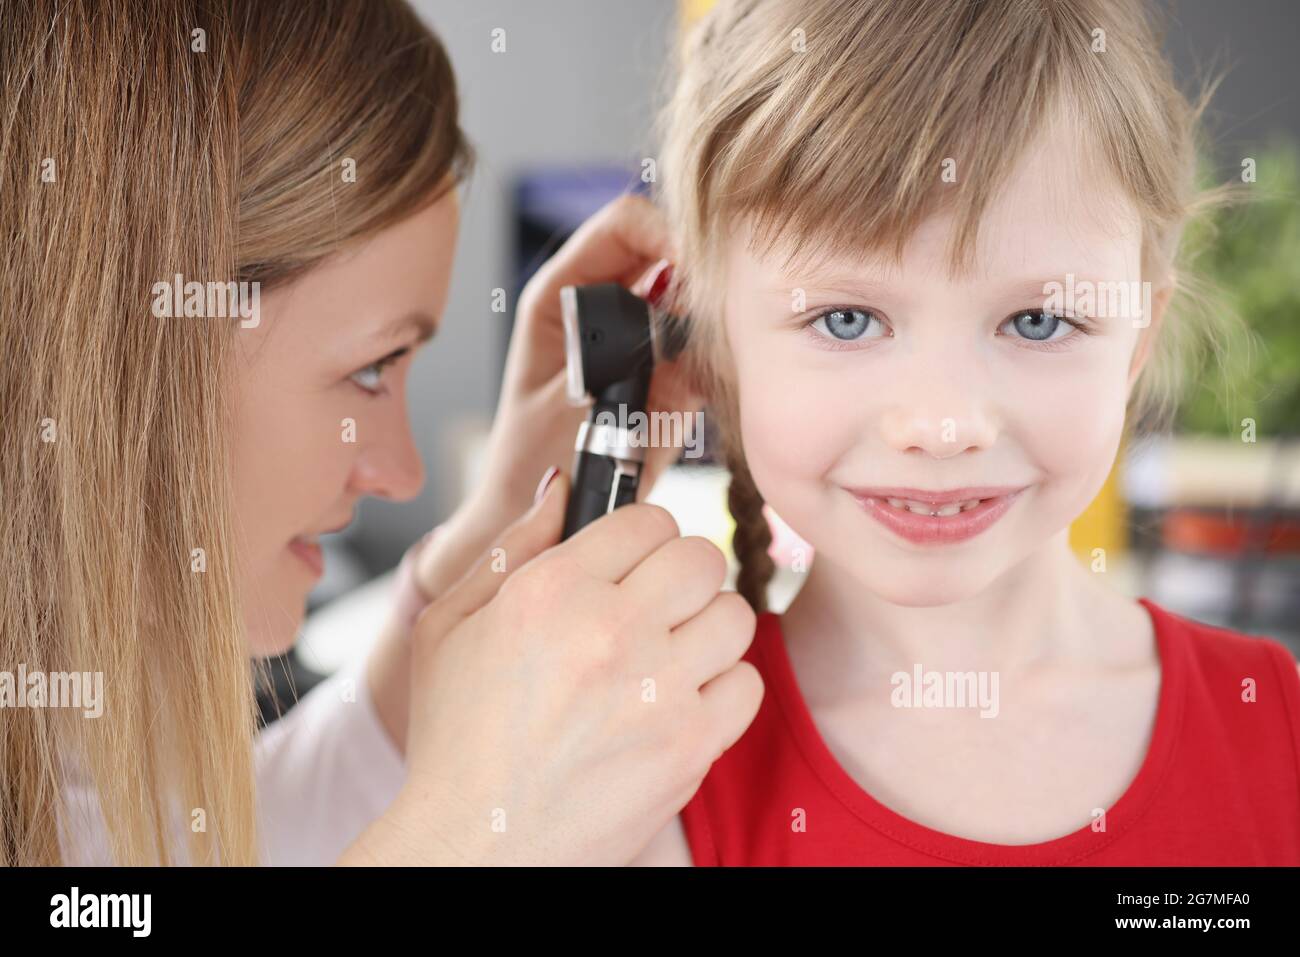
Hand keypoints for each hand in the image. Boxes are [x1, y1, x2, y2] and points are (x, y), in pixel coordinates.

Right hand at [346, 472, 762, 865]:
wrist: (476, 846)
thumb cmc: (457, 738)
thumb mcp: (449, 625)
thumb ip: (513, 545)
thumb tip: (563, 486)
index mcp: (551, 591)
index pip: (649, 518)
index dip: (643, 535)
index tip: (634, 558)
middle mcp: (610, 632)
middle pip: (702, 557)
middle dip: (682, 572)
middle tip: (658, 602)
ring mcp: (657, 691)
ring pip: (734, 615)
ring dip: (705, 628)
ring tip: (668, 654)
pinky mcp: (689, 747)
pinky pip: (747, 684)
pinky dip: (722, 688)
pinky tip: (679, 701)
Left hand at [456, 192, 699, 546]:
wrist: (548, 516)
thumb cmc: (540, 464)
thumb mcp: (578, 408)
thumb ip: (631, 365)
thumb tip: (687, 328)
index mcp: (561, 291)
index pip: (626, 223)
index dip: (670, 232)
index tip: (703, 269)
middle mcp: (602, 300)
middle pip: (670, 247)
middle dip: (702, 272)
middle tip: (726, 312)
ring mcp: (638, 332)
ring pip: (696, 293)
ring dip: (714, 317)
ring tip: (720, 352)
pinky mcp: (668, 366)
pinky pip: (706, 343)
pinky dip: (718, 356)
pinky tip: (713, 383)